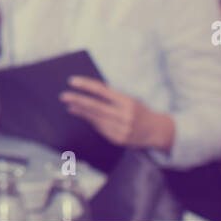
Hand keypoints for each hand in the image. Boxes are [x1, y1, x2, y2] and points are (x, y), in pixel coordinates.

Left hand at [59, 76, 173, 150]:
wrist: (156, 131)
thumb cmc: (139, 111)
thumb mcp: (129, 99)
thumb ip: (111, 96)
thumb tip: (88, 89)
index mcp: (127, 102)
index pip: (102, 91)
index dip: (86, 85)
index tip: (72, 81)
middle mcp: (125, 116)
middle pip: (96, 106)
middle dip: (78, 100)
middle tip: (63, 96)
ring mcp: (122, 129)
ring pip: (96, 119)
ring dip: (80, 111)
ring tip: (69, 105)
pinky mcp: (119, 140)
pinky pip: (100, 129)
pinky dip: (90, 121)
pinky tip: (81, 115)